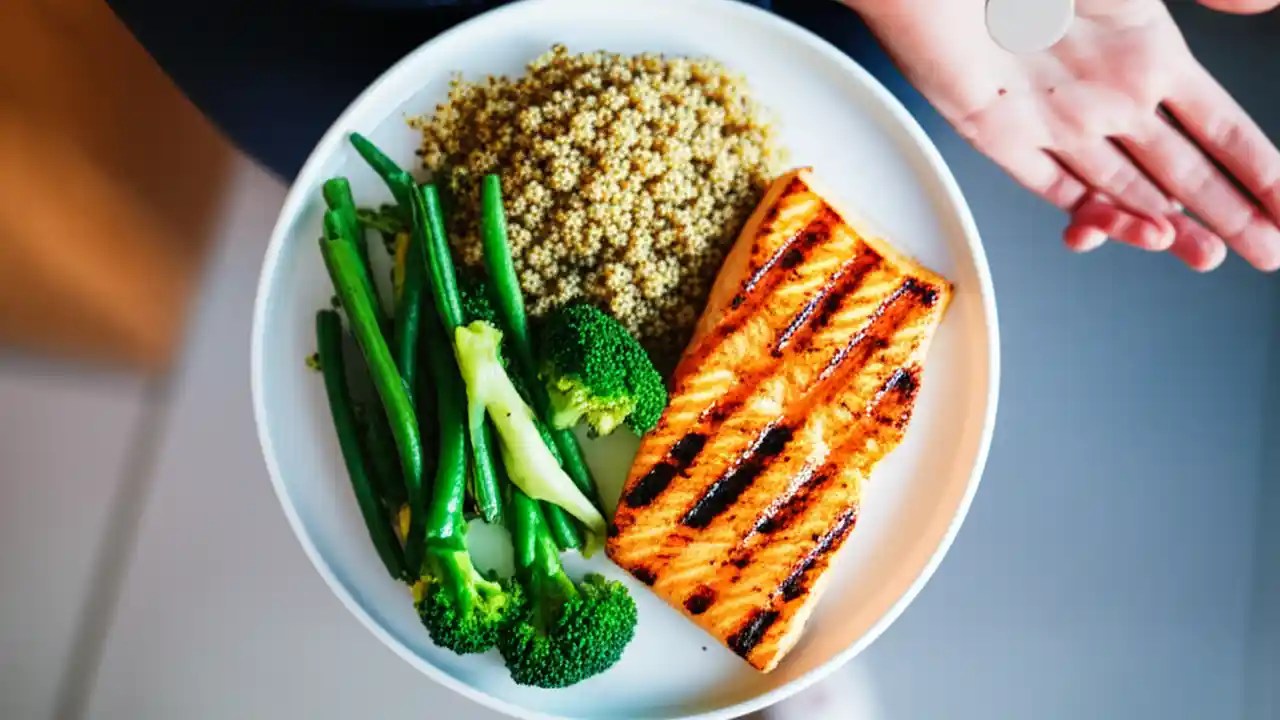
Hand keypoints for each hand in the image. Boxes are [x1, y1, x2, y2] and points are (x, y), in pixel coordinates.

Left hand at [847, 0, 1279, 270]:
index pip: (1219, 126)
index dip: (1259, 168)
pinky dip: (1097, 213)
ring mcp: (1058, 121)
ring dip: (1171, 226)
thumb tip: (1268, 7)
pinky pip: (1057, 187)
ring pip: (1125, 189)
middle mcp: (1107, 95)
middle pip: (1181, 170)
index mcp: (1147, 52)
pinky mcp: (1004, 137)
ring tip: (1210, 258)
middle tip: (1267, 253)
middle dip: (1228, 214)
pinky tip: (1137, 230)